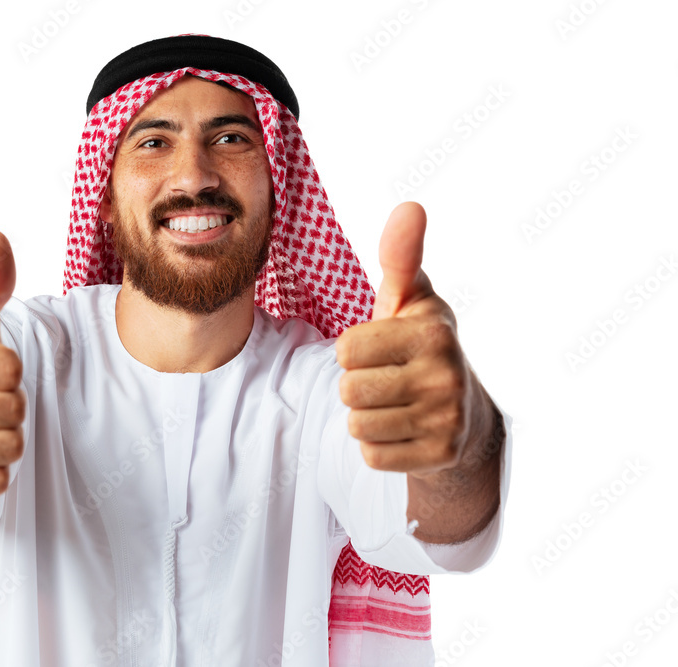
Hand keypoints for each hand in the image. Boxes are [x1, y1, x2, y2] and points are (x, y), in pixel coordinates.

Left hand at [336, 202, 470, 477]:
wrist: (464, 411)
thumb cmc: (420, 345)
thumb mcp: (410, 299)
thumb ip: (401, 257)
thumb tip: (409, 206)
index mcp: (433, 332)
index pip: (346, 348)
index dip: (353, 350)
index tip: (382, 348)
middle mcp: (447, 376)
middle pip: (348, 389)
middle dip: (357, 385)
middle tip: (387, 379)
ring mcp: (447, 420)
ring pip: (357, 425)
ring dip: (366, 416)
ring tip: (394, 404)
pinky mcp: (440, 457)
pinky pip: (371, 455)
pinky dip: (379, 446)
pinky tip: (403, 431)